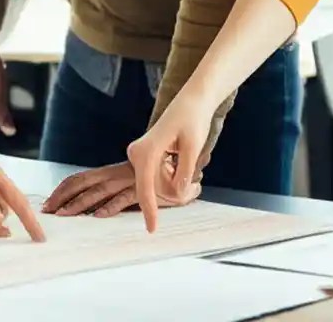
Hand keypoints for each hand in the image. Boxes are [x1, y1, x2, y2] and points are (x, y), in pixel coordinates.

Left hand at [42, 161, 198, 218]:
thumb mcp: (129, 185)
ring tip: (65, 216)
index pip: (80, 178)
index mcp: (110, 172)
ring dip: (79, 205)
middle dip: (62, 197)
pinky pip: (123, 199)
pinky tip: (98, 216)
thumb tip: (94, 208)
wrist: (182, 166)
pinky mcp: (142, 190)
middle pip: (82, 184)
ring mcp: (127, 181)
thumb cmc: (155, 179)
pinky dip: (109, 208)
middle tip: (47, 211)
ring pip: (98, 192)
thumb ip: (114, 193)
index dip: (62, 189)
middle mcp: (115, 174)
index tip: (48, 203)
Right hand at [127, 87, 220, 232]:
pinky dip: (170, 176)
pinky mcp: (143, 157)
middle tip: (195, 179)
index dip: (150, 209)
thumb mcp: (193, 146)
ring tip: (188, 164)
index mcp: (146, 150)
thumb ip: (184, 170)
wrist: (191, 103)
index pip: (146, 186)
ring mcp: (138, 155)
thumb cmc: (193, 120)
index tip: (152, 229)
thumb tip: (178, 192)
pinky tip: (179, 159)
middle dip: (173, 190)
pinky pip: (155, 177)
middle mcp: (137, 153)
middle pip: (152, 187)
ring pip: (154, 184)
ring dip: (173, 182)